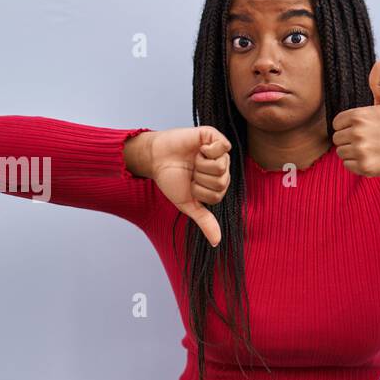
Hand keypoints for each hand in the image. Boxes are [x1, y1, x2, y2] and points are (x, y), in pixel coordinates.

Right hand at [145, 127, 230, 246]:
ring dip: (201, 165)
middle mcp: (221, 169)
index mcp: (217, 184)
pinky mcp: (214, 137)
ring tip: (193, 159)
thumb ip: (204, 221)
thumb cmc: (171, 180)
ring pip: (221, 166)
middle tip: (190, 170)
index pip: (217, 195)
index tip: (189, 184)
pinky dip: (209, 150)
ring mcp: (219, 152)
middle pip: (221, 182)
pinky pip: (224, 146)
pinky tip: (199, 149)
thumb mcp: (188, 203)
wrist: (155, 158)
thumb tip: (216, 242)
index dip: (199, 192)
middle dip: (199, 179)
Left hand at [331, 59, 379, 178]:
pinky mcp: (364, 166)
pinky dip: (356, 164)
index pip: (336, 123)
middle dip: (348, 140)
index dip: (347, 126)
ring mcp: (360, 150)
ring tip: (369, 149)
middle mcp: (358, 132)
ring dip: (351, 152)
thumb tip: (379, 62)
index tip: (362, 129)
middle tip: (367, 140)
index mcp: (359, 115)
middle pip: (337, 138)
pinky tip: (370, 159)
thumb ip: (378, 83)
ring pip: (341, 152)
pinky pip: (347, 165)